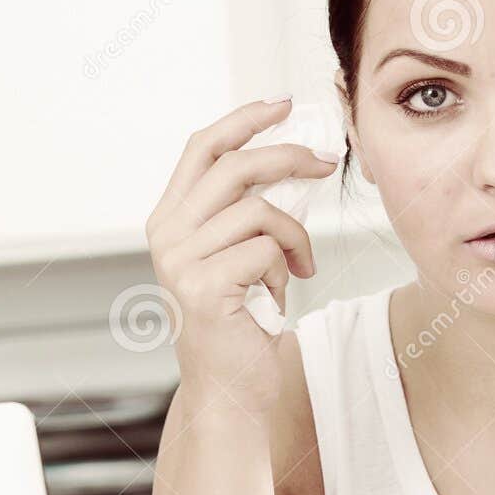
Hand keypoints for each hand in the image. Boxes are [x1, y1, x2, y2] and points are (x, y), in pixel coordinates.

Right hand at [142, 97, 338, 415]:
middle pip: (235, 167)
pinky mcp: (204, 287)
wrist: (233, 390)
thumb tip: (295, 161)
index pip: (202, 147)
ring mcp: (180, 261)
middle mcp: (167, 235)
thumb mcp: (241, 255)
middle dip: (289, 157)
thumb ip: (248, 211)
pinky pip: (266, 251)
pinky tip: (278, 297)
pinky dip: (286, 271)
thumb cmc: (243, 325)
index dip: (244, 120)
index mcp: (170, 219)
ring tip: (297, 268)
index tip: (284, 104)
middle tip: (327, 164)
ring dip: (295, 238)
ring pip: (260, 211)